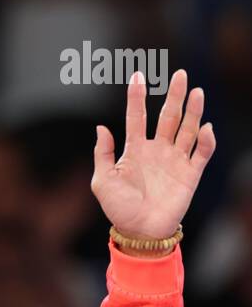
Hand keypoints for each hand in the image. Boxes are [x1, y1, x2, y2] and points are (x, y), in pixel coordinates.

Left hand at [91, 69, 215, 239]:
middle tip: (179, 74)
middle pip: (168, 116)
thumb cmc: (119, 208)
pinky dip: (205, 141)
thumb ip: (102, 154)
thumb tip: (101, 127)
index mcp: (135, 149)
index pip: (137, 117)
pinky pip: (201, 153)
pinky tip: (205, 128)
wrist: (139, 232)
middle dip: (175, 95)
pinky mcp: (190, 174)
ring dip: (193, 111)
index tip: (137, 75)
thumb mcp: (102, 182)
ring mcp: (175, 160)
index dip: (137, 97)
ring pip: (187, 129)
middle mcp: (157, 150)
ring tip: (197, 92)